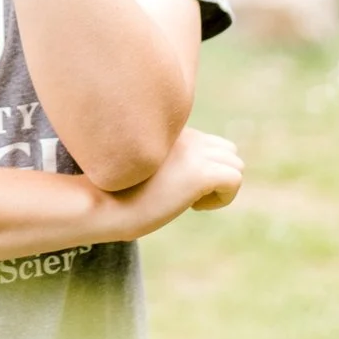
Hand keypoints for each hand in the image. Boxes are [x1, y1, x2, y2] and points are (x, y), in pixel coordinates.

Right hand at [107, 129, 243, 237]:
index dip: (201, 169)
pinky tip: (193, 207)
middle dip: (215, 177)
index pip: (210, 144)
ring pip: (236, 166)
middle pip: (229, 152)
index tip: (176, 186)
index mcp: (171, 132)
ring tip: (190, 201)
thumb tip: (188, 180)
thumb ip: (168, 163)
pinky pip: (235, 181)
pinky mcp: (200, 172)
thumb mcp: (141, 169)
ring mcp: (194, 152)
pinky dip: (222, 199)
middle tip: (187, 196)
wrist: (101, 206)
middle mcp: (186, 136)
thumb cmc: (113, 195)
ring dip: (219, 188)